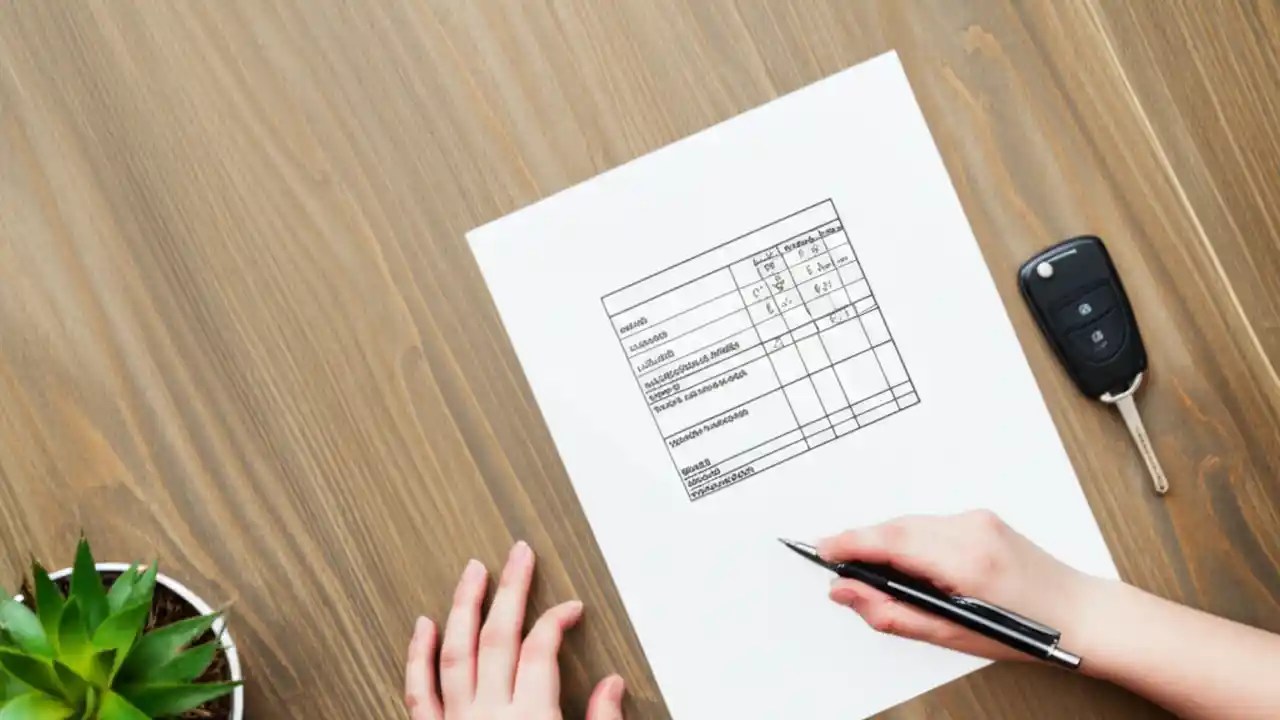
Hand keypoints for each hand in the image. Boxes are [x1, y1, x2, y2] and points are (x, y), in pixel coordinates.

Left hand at [404, 541, 625, 718]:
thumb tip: (613, 687)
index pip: (541, 649)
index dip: (556, 619)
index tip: (570, 607)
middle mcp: (490, 716)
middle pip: (499, 636)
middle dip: (511, 590)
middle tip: (518, 553)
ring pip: (455, 652)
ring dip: (463, 607)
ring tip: (472, 572)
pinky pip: (417, 691)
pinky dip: (418, 655)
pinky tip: (423, 626)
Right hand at [819, 509, 1102, 661]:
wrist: (1079, 613)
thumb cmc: (1028, 631)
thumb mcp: (951, 635)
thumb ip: (891, 614)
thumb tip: (848, 594)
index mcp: (966, 560)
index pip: (891, 541)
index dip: (849, 542)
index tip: (822, 550)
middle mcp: (971, 531)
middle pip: (896, 527)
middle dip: (862, 544)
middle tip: (839, 569)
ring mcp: (978, 520)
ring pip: (910, 524)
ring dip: (886, 543)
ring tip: (873, 573)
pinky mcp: (981, 518)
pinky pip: (929, 523)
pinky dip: (909, 540)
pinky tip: (908, 563)